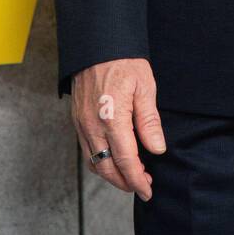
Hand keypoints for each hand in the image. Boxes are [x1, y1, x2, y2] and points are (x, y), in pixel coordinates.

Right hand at [71, 59, 165, 199]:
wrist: (97, 44)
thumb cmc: (124, 62)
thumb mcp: (145, 87)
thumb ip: (149, 122)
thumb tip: (157, 149)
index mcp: (112, 119)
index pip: (126, 160)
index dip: (137, 180)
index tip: (148, 190)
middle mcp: (92, 125)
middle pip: (107, 168)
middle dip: (125, 183)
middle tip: (143, 187)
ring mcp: (81, 124)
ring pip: (94, 162)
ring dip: (112, 175)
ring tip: (131, 177)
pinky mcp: (76, 120)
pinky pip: (87, 150)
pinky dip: (100, 162)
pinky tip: (114, 160)